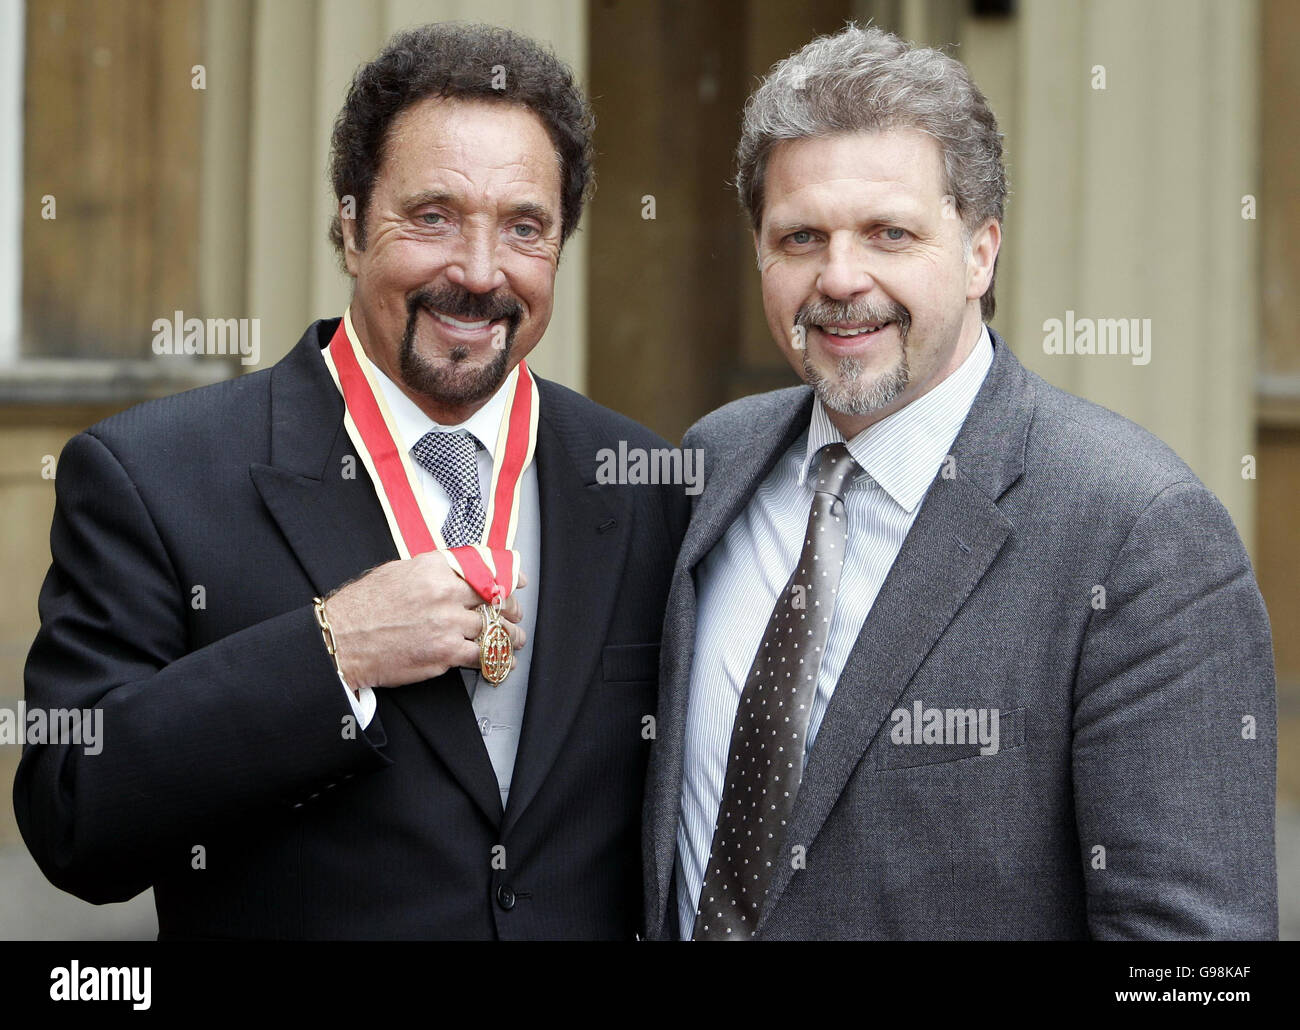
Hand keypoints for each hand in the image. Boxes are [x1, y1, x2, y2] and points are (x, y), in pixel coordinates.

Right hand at [322, 553, 525, 688]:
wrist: (343, 641)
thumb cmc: (363, 607)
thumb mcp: (397, 572)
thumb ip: (432, 572)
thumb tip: (456, 575)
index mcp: (435, 569)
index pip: (484, 567)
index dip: (507, 574)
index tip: (518, 580)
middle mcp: (446, 593)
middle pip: (495, 598)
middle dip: (510, 608)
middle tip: (515, 614)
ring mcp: (448, 624)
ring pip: (494, 628)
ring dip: (510, 635)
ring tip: (516, 638)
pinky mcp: (445, 653)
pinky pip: (483, 655)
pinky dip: (498, 659)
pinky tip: (504, 661)